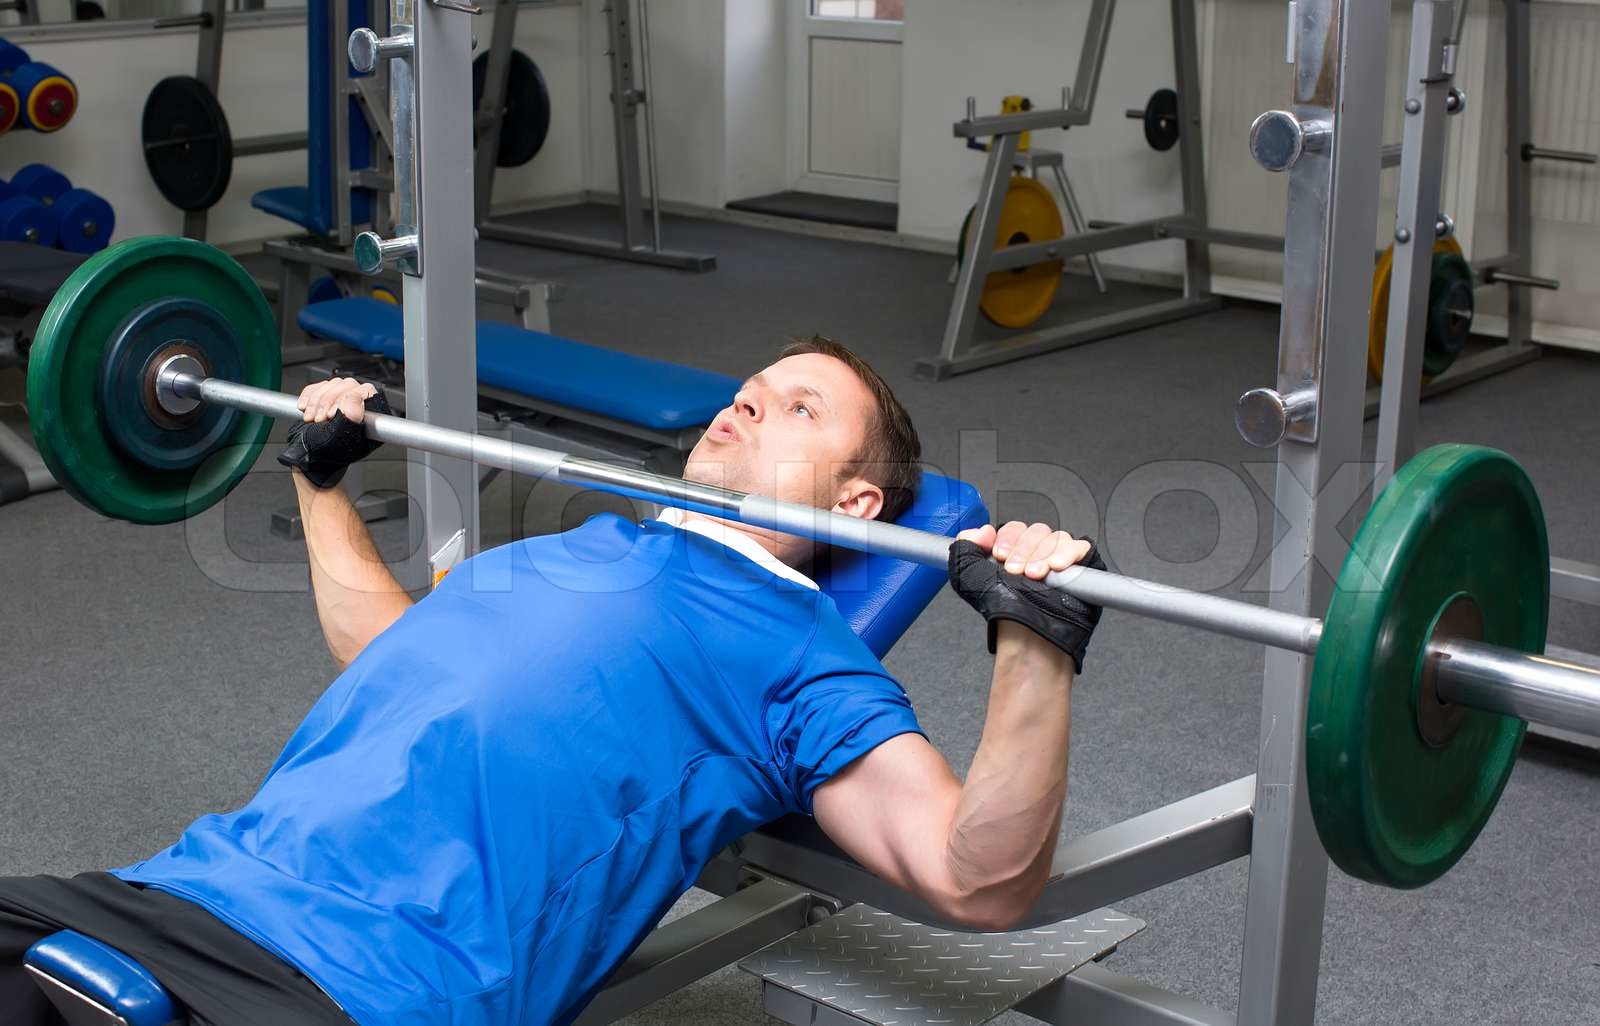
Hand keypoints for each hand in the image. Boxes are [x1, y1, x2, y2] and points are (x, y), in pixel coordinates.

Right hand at [277, 378, 390, 488]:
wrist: (307, 457)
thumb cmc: (326, 454)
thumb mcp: (339, 439)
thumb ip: (349, 418)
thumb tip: (356, 398)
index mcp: (371, 419)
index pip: (366, 391)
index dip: (347, 398)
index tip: (333, 414)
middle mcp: (360, 408)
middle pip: (347, 385)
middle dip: (327, 401)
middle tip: (320, 419)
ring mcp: (343, 402)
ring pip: (332, 384)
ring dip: (316, 401)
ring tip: (312, 418)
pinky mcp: (327, 398)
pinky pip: (318, 386)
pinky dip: (308, 396)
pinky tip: (305, 408)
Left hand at [948, 521, 1105, 672]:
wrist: (1027, 639)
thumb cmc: (1003, 613)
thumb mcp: (967, 578)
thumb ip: (964, 547)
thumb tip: (981, 530)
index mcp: (1014, 551)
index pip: (1015, 528)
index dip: (1007, 538)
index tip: (1000, 555)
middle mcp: (1038, 554)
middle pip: (1037, 531)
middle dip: (1024, 549)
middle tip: (1017, 572)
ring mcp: (1061, 560)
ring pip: (1057, 537)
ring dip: (1044, 553)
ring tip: (1035, 576)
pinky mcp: (1083, 568)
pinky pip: (1081, 547)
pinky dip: (1069, 552)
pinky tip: (1057, 566)